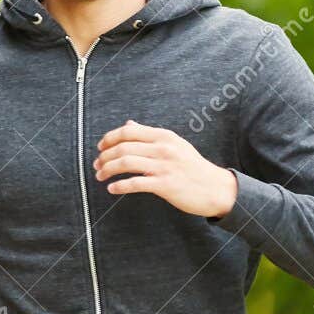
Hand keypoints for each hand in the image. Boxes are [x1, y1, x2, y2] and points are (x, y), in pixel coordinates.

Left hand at [94, 120, 237, 217]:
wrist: (216, 188)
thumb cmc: (192, 167)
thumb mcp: (175, 144)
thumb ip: (150, 135)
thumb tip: (128, 124)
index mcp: (164, 136)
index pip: (128, 131)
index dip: (109, 138)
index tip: (100, 147)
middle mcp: (163, 148)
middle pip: (123, 147)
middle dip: (104, 156)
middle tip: (97, 165)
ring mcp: (164, 166)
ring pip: (126, 163)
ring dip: (108, 170)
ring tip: (100, 176)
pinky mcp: (165, 185)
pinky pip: (135, 184)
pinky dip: (120, 186)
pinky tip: (112, 189)